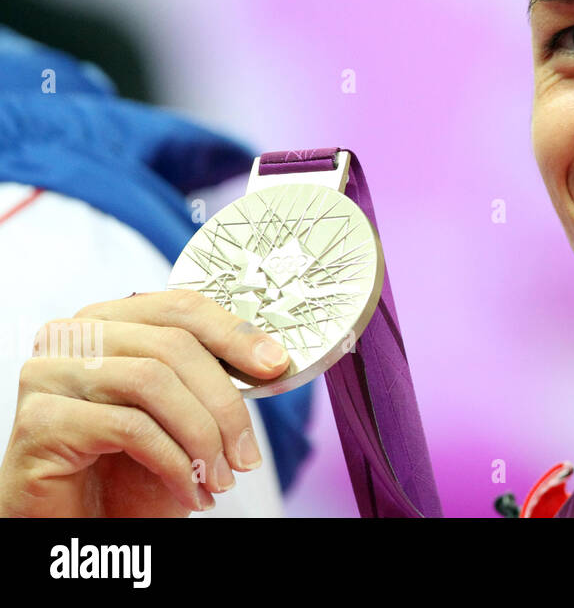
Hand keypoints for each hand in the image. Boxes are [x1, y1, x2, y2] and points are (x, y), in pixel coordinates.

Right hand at [0, 289, 289, 516]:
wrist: (82, 523)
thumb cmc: (130, 468)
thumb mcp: (182, 414)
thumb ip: (211, 375)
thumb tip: (272, 357)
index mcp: (109, 320)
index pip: (180, 307)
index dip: (234, 333)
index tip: (277, 365)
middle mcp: (72, 335)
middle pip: (172, 345)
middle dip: (224, 404)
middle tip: (248, 456)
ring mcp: (48, 373)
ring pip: (151, 381)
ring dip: (201, 437)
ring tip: (220, 479)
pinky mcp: (39, 420)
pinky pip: (128, 426)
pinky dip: (173, 462)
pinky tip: (189, 490)